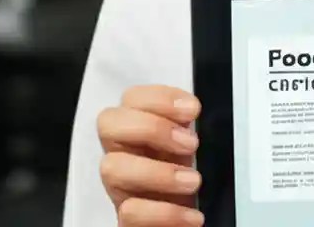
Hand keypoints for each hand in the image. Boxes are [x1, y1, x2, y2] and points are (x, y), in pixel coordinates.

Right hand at [97, 85, 204, 225]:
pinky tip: (192, 216)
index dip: (160, 98)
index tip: (193, 110)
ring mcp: (120, 186)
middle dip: (151, 127)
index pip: (132, 98)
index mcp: (141, 130)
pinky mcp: (126, 219)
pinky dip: (164, 213)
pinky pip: (129, 212)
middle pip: (108, 122)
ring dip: (157, 172)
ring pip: (110, 167)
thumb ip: (190, 129)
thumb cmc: (190, 180)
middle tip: (190, 144)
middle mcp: (124, 153)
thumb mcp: (193, 150)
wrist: (190, 220)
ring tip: (193, 181)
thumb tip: (204, 114)